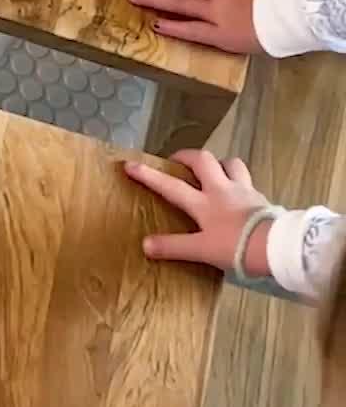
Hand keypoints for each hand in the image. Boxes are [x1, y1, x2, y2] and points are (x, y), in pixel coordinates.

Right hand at [123, 148, 271, 274]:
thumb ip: (174, 247)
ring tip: (213, 171)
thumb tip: (145, 245)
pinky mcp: (261, 197)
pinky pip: (247, 181)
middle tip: (177, 161)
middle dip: (186, 156)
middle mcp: (222, 190)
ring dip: (219, 163)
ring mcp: (244, 190)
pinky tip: (237, 193)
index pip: (170, 186)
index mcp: (203, 203)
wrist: (276, 246)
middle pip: (203, 160)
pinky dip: (238, 181)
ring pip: (231, 164)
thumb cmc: (237, 247)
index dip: (149, 175)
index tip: (130, 165)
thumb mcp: (202, 250)